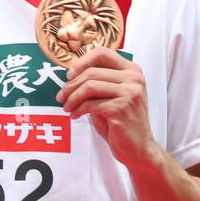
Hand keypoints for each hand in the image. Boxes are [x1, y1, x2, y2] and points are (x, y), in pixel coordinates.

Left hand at [56, 46, 154, 167]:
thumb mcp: (110, 95)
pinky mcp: (122, 108)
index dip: (81, 62)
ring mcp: (130, 92)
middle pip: (91, 72)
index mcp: (131, 70)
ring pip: (89, 86)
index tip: (69, 76)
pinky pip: (90, 104)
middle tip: (61, 98)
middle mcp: (134, 78)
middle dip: (70, 86)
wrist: (138, 147)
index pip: (102, 53)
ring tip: (67, 107)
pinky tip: (75, 116)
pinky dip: (77, 109)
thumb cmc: (120, 121)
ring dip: (72, 98)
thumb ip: (97, 81)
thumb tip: (69, 73)